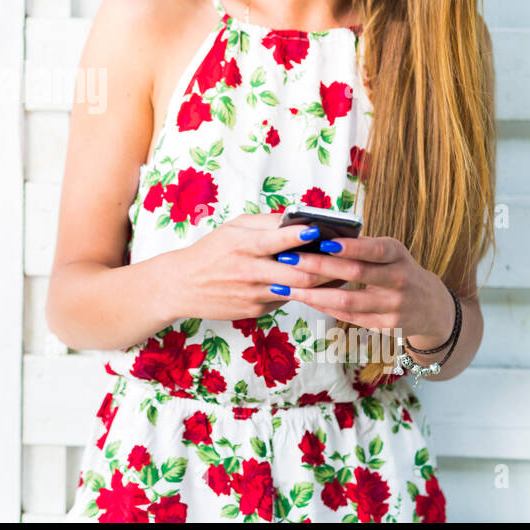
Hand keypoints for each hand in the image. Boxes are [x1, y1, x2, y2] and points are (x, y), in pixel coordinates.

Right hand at [157, 213, 342, 324]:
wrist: (182, 286)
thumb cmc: (211, 251)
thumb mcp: (232, 228)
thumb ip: (265, 222)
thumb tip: (298, 219)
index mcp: (242, 245)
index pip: (275, 239)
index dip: (300, 235)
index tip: (319, 228)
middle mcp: (248, 271)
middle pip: (297, 272)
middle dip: (326, 266)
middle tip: (347, 258)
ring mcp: (253, 294)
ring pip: (298, 289)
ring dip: (323, 281)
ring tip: (342, 272)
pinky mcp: (256, 310)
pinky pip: (286, 298)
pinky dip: (304, 291)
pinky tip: (319, 285)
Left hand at [269, 235, 454, 346]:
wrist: (431, 307)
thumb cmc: (398, 270)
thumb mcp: (390, 253)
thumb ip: (361, 247)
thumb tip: (317, 235)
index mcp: (398, 254)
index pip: (374, 249)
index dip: (350, 246)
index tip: (323, 241)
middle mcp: (399, 280)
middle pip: (355, 273)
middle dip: (318, 265)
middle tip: (288, 259)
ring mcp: (394, 306)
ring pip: (347, 301)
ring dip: (312, 294)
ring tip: (285, 286)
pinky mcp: (386, 326)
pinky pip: (349, 316)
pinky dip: (324, 307)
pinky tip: (304, 299)